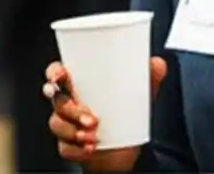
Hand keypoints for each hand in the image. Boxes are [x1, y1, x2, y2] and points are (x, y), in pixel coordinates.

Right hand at [44, 57, 166, 171]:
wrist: (123, 149)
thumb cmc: (123, 114)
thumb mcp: (138, 95)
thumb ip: (148, 78)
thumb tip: (158, 64)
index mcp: (79, 85)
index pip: (57, 73)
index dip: (54, 72)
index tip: (62, 75)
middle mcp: (69, 104)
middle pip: (58, 101)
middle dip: (71, 110)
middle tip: (93, 119)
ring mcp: (66, 125)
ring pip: (58, 124)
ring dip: (74, 131)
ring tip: (93, 136)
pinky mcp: (69, 146)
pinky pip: (65, 147)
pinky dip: (77, 149)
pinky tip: (90, 149)